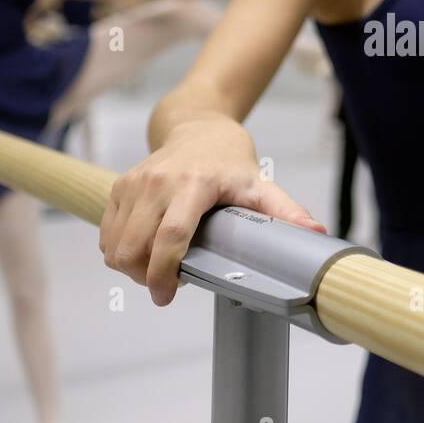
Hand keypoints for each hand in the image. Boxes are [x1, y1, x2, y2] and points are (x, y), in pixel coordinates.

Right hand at [99, 114, 326, 305]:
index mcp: (195, 183)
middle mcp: (158, 182)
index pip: (171, 235)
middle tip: (167, 286)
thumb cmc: (231, 161)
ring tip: (157, 269)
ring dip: (131, 268)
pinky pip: (106, 234)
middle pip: (134, 246)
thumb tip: (317, 234)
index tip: (168, 295)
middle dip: (145, 278)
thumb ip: (285, 211)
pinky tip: (143, 252)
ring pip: (115, 245)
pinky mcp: (119, 187)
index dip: (164, 271)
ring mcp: (134, 184)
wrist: (198, 127)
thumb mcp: (260, 184)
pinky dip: (119, 252)